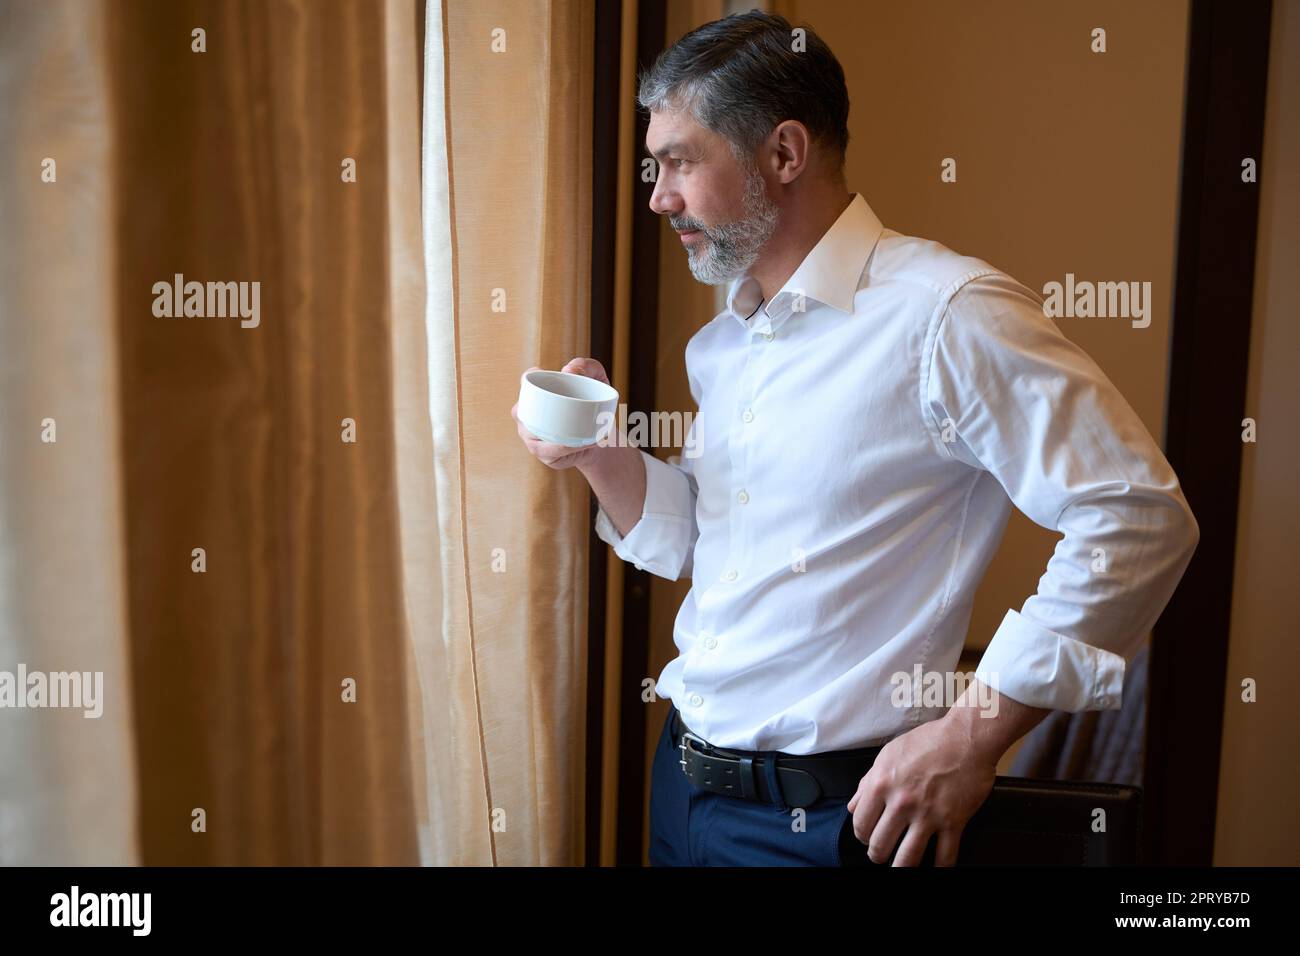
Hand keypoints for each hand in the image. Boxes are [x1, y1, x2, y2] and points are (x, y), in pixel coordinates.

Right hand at [512, 358, 611, 471]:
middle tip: (576, 409)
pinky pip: (548, 451)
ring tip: (588, 432)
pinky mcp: (542, 453)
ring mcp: (531, 435)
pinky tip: (583, 444)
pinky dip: (566, 448)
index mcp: (536, 392)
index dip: (532, 377)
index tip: (555, 379)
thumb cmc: (595, 403)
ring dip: (559, 434)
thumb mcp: (598, 381)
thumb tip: (569, 370)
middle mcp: (527, 414)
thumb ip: (589, 367)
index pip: (526, 380)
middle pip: (522, 410)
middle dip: (543, 410)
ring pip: (535, 434)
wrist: (602, 435)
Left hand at [845, 715, 995, 866]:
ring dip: (901, 868)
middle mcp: (902, 802)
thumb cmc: (928, 741)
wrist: (966, 738)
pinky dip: (940, 867)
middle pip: (880, 846)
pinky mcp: (954, 822)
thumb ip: (867, 782)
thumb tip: (853, 806)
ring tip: (901, 867)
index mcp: (881, 784)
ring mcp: (928, 814)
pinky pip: (945, 857)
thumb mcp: (888, 754)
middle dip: (878, 855)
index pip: (861, 824)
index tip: (868, 837)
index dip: (862, 836)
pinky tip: (936, 866)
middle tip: (882, 854)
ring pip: (907, 859)